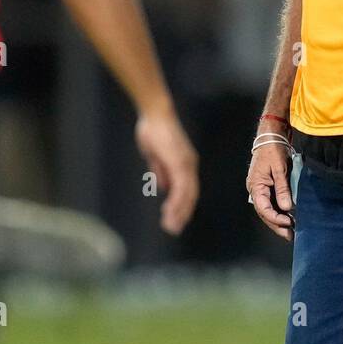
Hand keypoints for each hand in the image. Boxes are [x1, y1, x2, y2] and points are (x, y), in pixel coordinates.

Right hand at [135, 109, 198, 234]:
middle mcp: (189, 165)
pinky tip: (170, 212)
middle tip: (173, 229)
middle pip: (190, 195)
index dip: (181, 206)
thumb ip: (161, 171)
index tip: (174, 219)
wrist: (154, 114)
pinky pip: (181, 186)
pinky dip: (177, 201)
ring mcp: (186, 164)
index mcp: (185, 164)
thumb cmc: (153, 130)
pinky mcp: (179, 162)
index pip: (187, 190)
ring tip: (170, 226)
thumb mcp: (155, 155)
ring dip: (178, 212)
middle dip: (181, 214)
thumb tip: (163, 187)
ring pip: (187, 194)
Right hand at [246, 120, 293, 241]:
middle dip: (276, 225)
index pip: (263, 208)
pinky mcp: (266, 187)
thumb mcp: (279, 169)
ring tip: (290, 231)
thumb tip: (287, 208)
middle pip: (264, 213)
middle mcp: (255, 190)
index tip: (288, 223)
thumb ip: (282, 189)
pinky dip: (279, 212)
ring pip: (267, 210)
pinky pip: (271, 203)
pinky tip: (288, 218)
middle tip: (290, 236)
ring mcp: (260, 189)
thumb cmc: (273, 150)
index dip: (275, 218)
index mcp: (255, 185)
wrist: (270, 136)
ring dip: (278, 221)